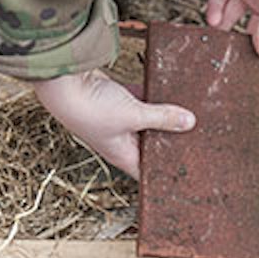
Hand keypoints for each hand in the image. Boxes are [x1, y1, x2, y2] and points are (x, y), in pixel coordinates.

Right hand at [32, 70, 195, 178]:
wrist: (63, 82)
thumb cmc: (89, 109)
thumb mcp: (134, 115)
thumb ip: (163, 118)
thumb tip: (189, 122)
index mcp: (122, 155)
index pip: (147, 173)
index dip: (163, 175)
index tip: (185, 173)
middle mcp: (120, 141)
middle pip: (151, 145)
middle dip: (169, 140)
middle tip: (195, 138)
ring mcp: (118, 120)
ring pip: (146, 121)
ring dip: (162, 115)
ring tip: (187, 112)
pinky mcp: (116, 99)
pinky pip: (140, 99)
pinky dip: (151, 95)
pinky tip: (167, 89)